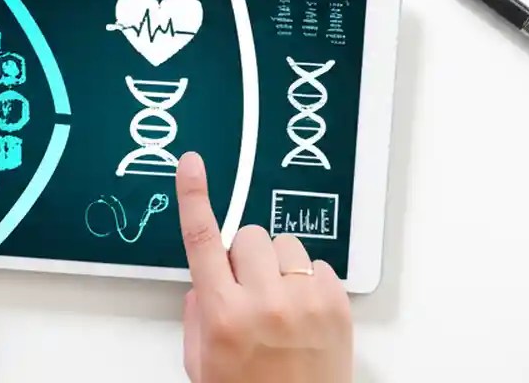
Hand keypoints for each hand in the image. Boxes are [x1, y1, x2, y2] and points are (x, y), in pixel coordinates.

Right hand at [176, 152, 352, 382]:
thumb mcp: (203, 364)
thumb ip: (199, 315)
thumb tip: (206, 281)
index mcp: (223, 315)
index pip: (203, 240)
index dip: (195, 196)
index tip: (192, 165)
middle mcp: (264, 302)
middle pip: (247, 237)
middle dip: (242, 256)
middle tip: (246, 288)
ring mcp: (305, 302)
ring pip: (284, 245)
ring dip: (277, 266)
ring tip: (279, 304)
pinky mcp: (336, 305)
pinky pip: (318, 265)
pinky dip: (308, 282)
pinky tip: (302, 312)